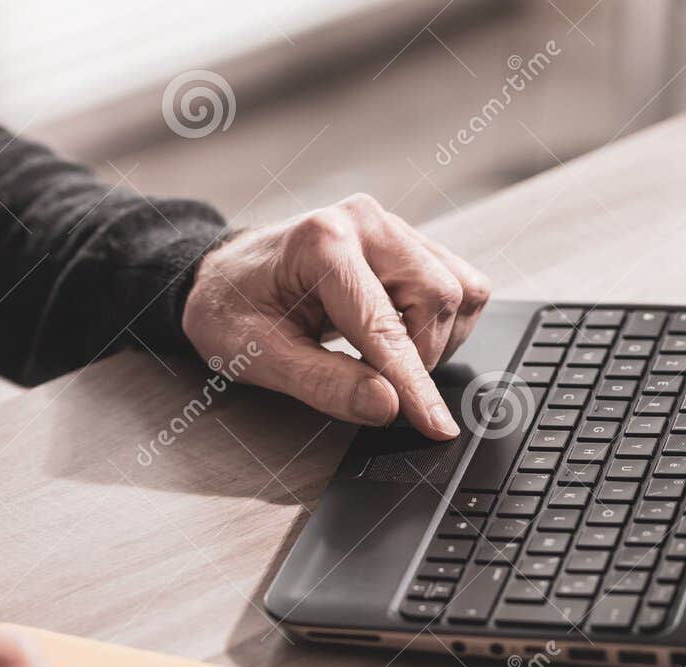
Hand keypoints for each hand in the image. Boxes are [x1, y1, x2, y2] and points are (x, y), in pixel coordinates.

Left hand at [182, 193, 490, 438]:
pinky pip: (461, 284)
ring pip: (460, 290)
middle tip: (376, 383)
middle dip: (420, 358)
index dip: (413, 383)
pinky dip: (445, 324)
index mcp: (322, 242)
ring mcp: (391, 227)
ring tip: (384, 358)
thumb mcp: (261, 356)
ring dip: (436, 340)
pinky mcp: (408, 243)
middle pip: (439, 297)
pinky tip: (403, 338)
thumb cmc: (232, 310)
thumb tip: (387, 405)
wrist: (224, 277)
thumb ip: (325, 383)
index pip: (384, 325)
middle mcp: (365, 222)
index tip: (435, 425)